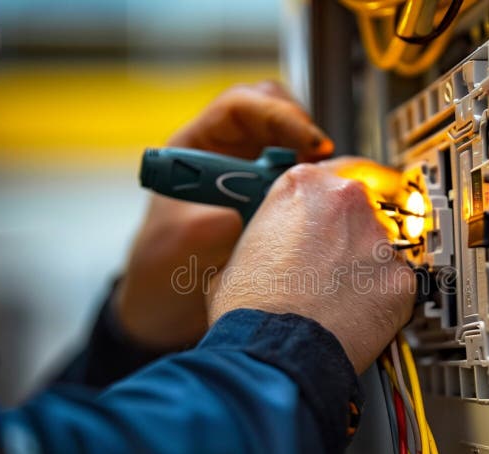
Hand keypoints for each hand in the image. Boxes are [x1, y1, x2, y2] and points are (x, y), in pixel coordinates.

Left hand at [116, 81, 333, 349]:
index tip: (309, 144)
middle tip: (323, 165)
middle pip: (277, 115)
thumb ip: (230, 212)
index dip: (279, 116)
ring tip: (328, 190)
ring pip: (296, 149)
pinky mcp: (272, 206)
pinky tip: (326, 213)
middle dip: (303, 133)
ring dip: (315, 164)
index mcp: (197, 146)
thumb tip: (277, 198)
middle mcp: (228, 153)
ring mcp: (251, 177)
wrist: (163, 312)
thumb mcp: (188, 238)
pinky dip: (319, 193)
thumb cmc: (161, 268)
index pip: (243, 106)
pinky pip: (304, 186)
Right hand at [208, 159, 415, 373]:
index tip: (337, 209)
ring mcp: (378, 239)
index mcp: (303, 185)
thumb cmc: (251, 309)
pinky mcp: (402, 279)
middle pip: (364, 205)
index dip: (334, 198)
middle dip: (353, 233)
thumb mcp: (240, 253)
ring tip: (339, 298)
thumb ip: (269, 236)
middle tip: (333, 263)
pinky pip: (399, 283)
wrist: (275, 352)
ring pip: (384, 246)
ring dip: (368, 266)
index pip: (335, 170)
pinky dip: (385, 298)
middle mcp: (346, 202)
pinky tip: (358, 315)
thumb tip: (273, 248)